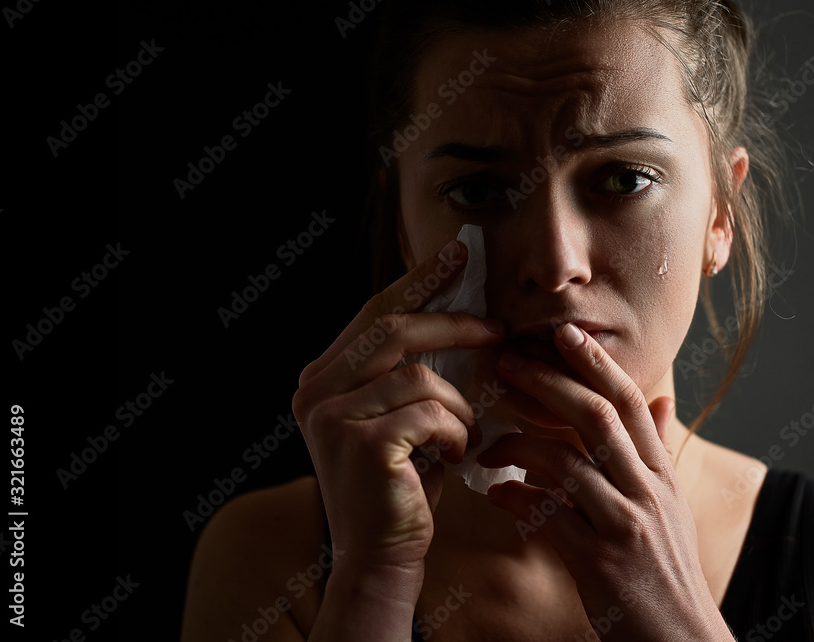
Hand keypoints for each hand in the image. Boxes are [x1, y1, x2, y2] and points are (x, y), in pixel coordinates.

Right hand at [291, 239, 504, 571]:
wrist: (381, 559)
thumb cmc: (403, 486)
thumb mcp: (402, 417)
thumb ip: (411, 368)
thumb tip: (462, 308)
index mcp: (321, 379)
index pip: (374, 313)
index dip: (418, 281)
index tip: (457, 254)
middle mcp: (314, 391)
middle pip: (394, 329)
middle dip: (455, 322)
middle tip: (499, 326)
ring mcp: (332, 416)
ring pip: (422, 376)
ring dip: (460, 406)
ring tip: (462, 436)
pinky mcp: (361, 442)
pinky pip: (433, 412)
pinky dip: (457, 432)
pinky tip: (452, 458)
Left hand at [476, 322, 733, 639]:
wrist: (680, 638)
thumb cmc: (668, 570)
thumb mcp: (674, 505)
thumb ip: (659, 451)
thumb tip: (661, 400)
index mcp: (662, 474)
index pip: (630, 402)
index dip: (597, 363)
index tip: (563, 333)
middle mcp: (648, 491)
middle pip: (596, 419)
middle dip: (549, 384)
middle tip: (509, 363)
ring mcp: (625, 525)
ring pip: (566, 462)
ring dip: (519, 445)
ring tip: (488, 447)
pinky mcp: (599, 560)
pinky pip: (547, 517)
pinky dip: (517, 499)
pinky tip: (498, 494)